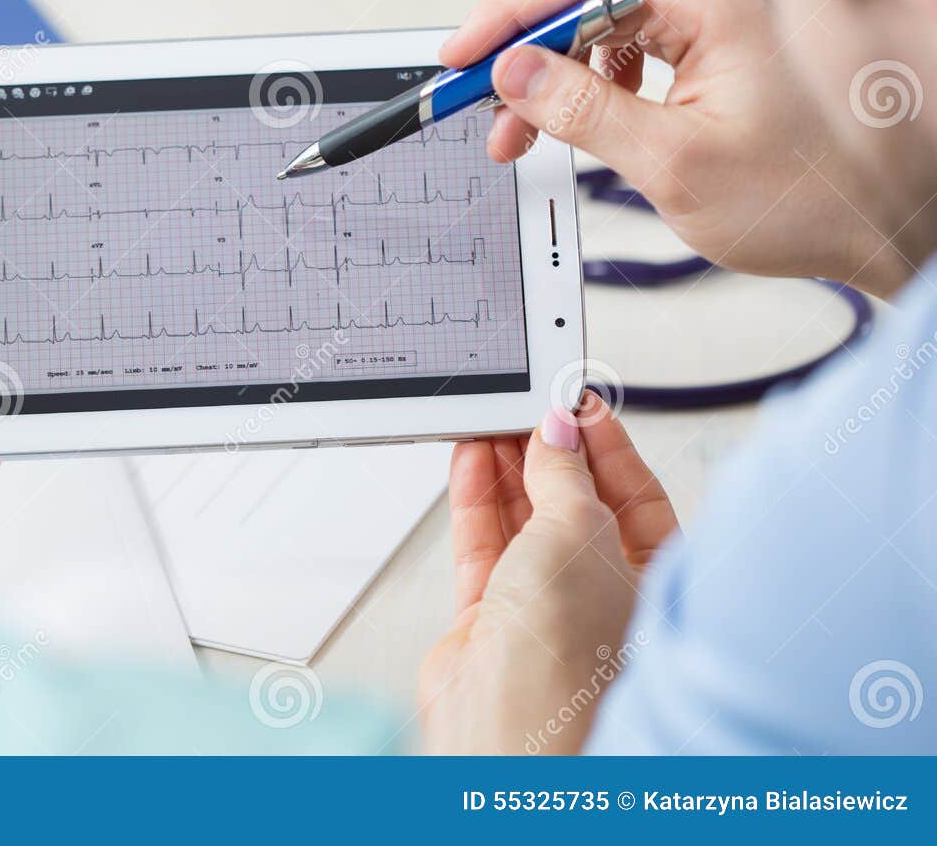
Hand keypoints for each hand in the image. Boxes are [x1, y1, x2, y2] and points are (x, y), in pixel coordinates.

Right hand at [417, 394, 677, 753]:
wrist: (509, 729)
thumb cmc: (572, 659)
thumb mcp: (579, 534)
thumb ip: (564, 476)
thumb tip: (559, 432)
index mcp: (659, 585)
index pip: (638, 496)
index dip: (607, 446)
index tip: (577, 402)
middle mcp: (606, 598)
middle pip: (576, 505)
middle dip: (551, 452)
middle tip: (528, 405)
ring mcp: (546, 609)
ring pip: (525, 520)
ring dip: (507, 467)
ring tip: (491, 419)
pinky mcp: (491, 619)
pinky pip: (484, 543)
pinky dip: (476, 497)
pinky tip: (471, 458)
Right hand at [442, 0, 910, 298]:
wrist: (879, 223)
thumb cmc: (806, 197)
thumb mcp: (673, 164)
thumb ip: (583, 112)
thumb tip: (515, 73)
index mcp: (717, 5)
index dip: (510, 16)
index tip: (462, 57)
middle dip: (534, 32)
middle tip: (495, 94)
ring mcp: (724, 15)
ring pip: (609, 4)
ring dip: (562, 57)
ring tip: (533, 125)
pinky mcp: (720, 44)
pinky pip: (636, 34)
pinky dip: (597, 72)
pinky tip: (589, 119)